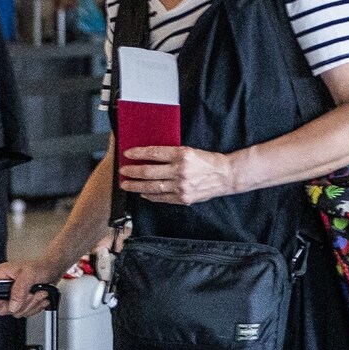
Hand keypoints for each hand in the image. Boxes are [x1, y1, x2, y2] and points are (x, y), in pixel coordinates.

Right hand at [0, 261, 57, 317]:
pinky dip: (34, 307)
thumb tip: (12, 305)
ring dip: (30, 305)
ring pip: (15, 312)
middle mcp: (4, 287)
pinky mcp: (21, 302)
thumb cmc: (40, 267)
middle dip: (20, 304)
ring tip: (38, 293)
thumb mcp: (29, 274)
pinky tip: (39, 297)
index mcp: (0, 275)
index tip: (3, 303)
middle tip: (30, 294)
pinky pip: (24, 313)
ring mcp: (13, 296)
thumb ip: (19, 289)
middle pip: (1, 307)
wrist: (53, 270)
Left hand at [117, 144, 239, 204]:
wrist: (225, 176)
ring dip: (136, 186)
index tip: (127, 154)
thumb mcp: (189, 151)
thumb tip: (149, 156)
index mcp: (182, 154)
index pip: (154, 153)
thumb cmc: (207, 161)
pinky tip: (142, 193)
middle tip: (122, 170)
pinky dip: (150, 196)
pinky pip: (161, 198)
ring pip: (152, 187)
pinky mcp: (183, 198)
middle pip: (149, 171)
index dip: (138, 153)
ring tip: (126, 184)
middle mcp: (181, 170)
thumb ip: (171, 154)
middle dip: (132, 171)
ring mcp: (181, 186)